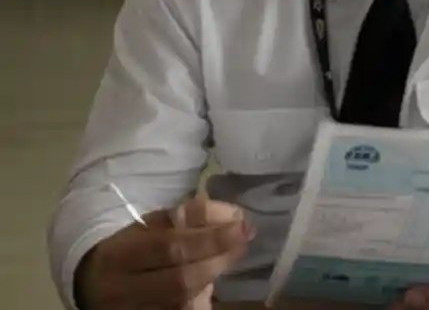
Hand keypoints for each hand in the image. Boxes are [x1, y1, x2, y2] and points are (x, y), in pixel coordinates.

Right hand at [74, 195, 253, 308]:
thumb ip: (192, 215)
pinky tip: (214, 279)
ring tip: (231, 256)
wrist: (96, 284)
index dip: (210, 238)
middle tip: (243, 241)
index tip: (241, 226)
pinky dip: (202, 298)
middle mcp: (120, 291)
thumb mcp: (152, 224)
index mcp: (117, 256)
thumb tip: (234, 216)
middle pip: (180, 280)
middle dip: (218, 259)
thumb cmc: (132, 247)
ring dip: (214, 277)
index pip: (169, 247)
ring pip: (183, 302)